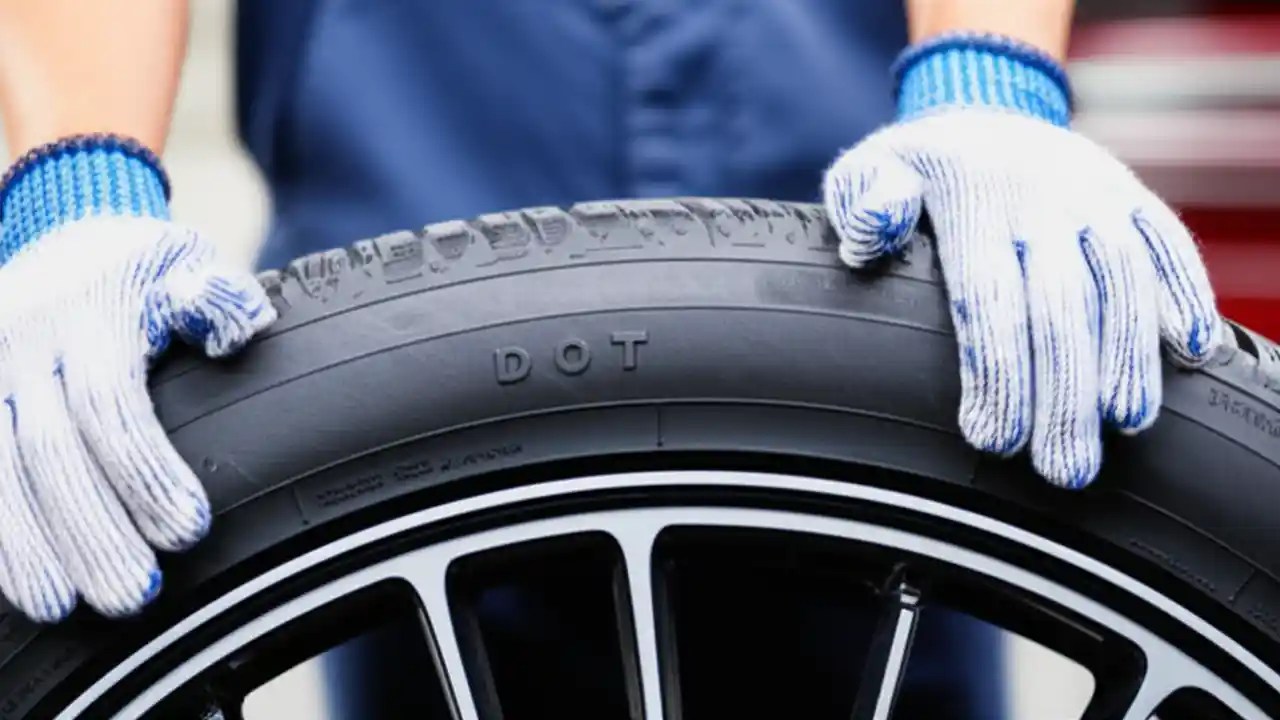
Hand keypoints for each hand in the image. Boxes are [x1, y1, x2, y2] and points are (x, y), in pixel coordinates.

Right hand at [0, 141, 274, 621]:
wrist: (57, 226)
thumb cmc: (142, 264)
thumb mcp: (186, 261)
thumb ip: (217, 297)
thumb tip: (235, 329)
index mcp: (89, 318)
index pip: (112, 407)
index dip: (146, 473)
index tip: (188, 530)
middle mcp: (24, 347)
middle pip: (49, 452)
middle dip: (89, 529)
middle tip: (133, 594)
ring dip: (21, 544)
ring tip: (57, 605)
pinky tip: (11, 578)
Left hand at [823, 34, 1224, 487]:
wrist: (982, 102)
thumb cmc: (913, 166)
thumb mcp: (867, 172)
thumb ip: (863, 206)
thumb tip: (871, 238)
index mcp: (969, 198)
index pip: (986, 300)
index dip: (996, 373)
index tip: (994, 439)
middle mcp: (1038, 196)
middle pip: (1059, 304)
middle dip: (1064, 392)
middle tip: (1065, 469)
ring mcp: (1092, 193)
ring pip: (1122, 278)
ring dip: (1129, 354)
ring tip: (1127, 425)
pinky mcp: (1131, 193)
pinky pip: (1166, 241)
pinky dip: (1186, 291)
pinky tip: (1192, 351)